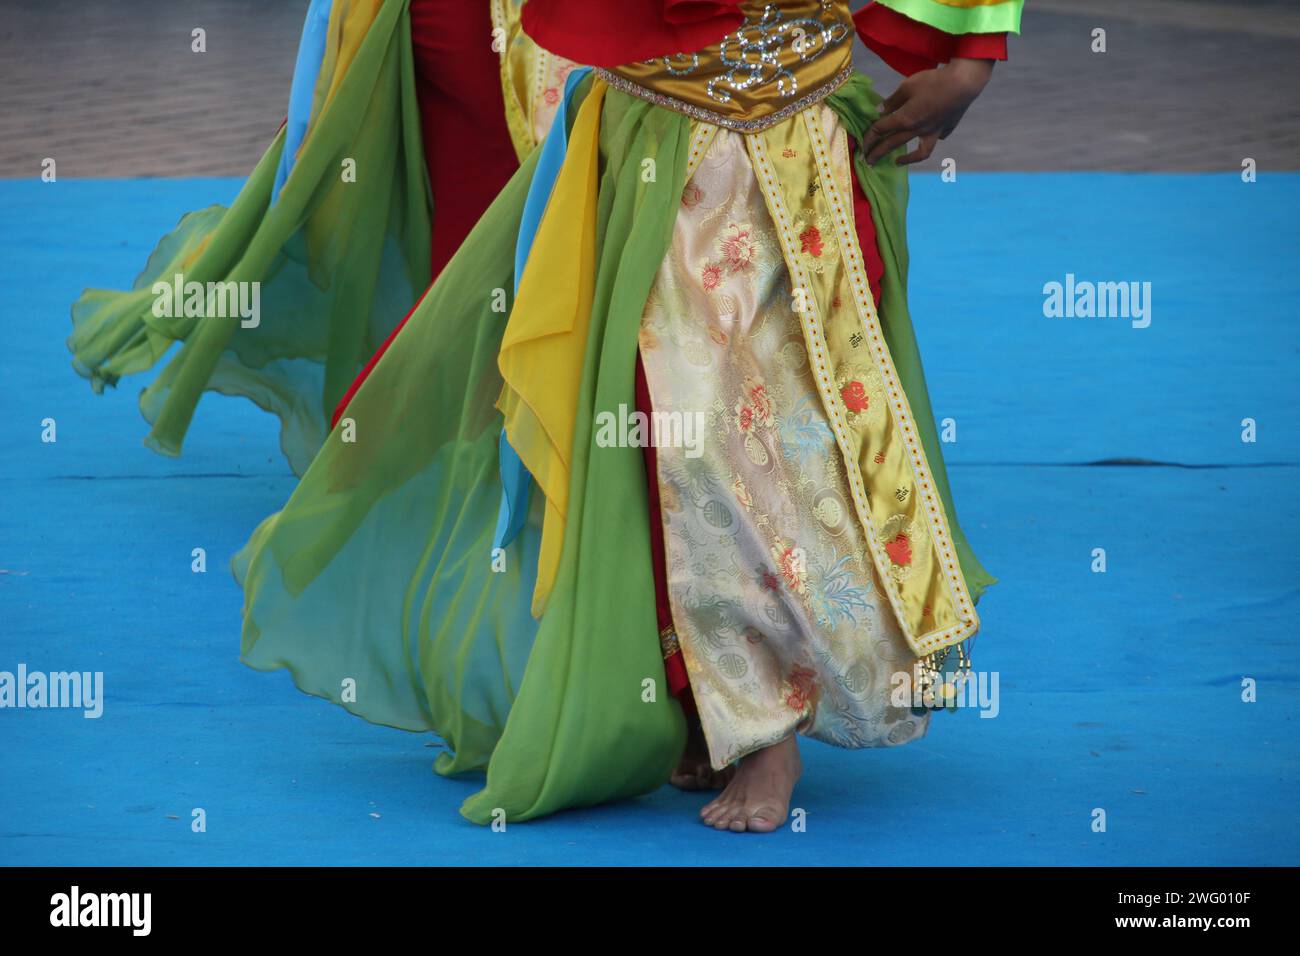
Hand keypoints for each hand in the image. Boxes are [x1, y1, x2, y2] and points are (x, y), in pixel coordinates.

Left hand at [862, 58, 994, 165]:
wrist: (964, 82)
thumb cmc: (934, 81)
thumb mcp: (907, 86)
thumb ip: (892, 100)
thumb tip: (879, 111)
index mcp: (905, 119)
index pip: (880, 130)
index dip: (868, 136)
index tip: (861, 143)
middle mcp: (917, 130)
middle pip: (893, 144)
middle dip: (878, 154)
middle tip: (867, 161)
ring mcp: (933, 132)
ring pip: (918, 152)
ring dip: (906, 159)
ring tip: (896, 162)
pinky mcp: (946, 128)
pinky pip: (935, 139)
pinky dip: (928, 142)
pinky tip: (924, 140)